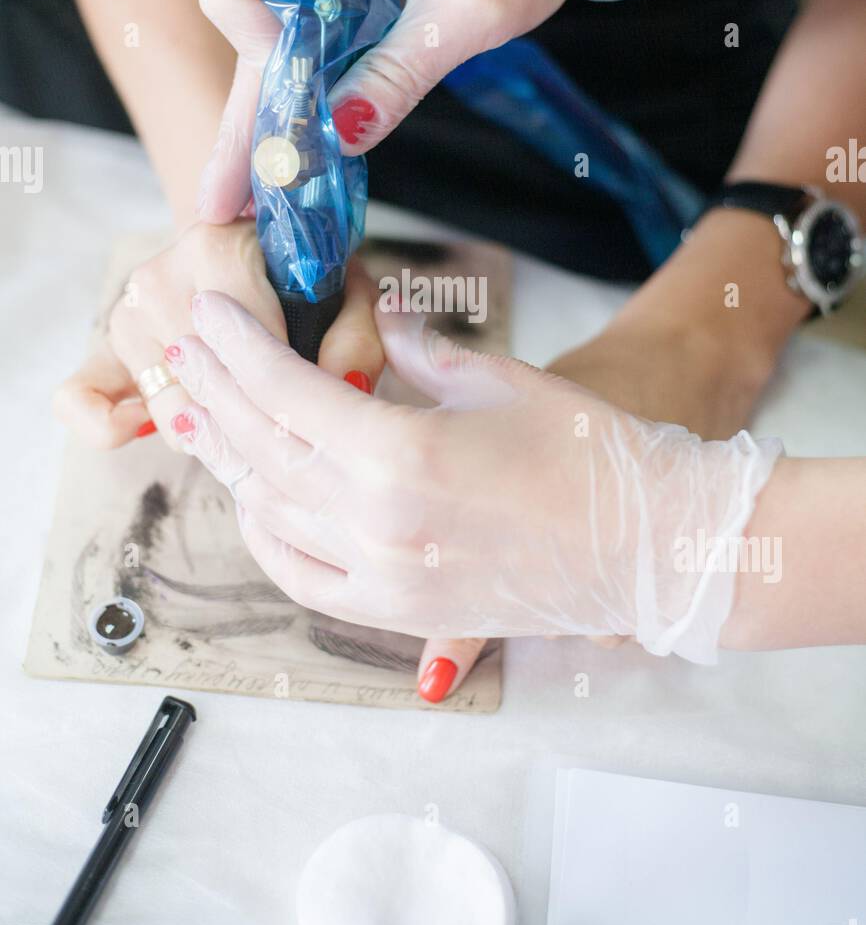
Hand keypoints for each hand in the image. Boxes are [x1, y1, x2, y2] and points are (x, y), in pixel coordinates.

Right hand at [53, 222, 383, 449]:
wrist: (245, 239)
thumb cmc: (301, 272)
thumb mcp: (345, 290)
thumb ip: (356, 336)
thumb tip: (344, 387)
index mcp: (217, 249)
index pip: (248, 349)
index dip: (292, 392)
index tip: (321, 404)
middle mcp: (160, 277)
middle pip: (208, 390)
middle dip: (257, 421)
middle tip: (291, 422)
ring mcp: (126, 313)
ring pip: (169, 413)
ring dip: (212, 431)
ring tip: (250, 416)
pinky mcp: (104, 346)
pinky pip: (83, 401)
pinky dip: (112, 425)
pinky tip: (165, 430)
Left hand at [164, 292, 780, 663]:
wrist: (652, 547)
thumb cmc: (593, 454)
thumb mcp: (502, 381)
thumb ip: (421, 351)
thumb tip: (378, 316)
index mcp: (402, 453)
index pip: (286, 390)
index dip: (238, 346)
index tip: (211, 313)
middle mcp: (378, 523)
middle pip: (263, 447)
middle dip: (215, 390)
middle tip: (188, 349)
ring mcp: (384, 577)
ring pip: (271, 512)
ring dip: (230, 456)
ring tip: (205, 412)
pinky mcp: (399, 612)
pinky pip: (303, 577)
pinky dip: (267, 535)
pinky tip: (255, 498)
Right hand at [196, 0, 620, 221]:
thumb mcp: (469, 13)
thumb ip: (400, 74)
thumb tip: (340, 137)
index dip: (255, 54)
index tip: (299, 99)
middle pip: (254, 41)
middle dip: (243, 123)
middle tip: (220, 201)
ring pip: (285, 55)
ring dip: (274, 124)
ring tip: (252, 200)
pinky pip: (323, 55)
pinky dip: (314, 108)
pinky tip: (304, 159)